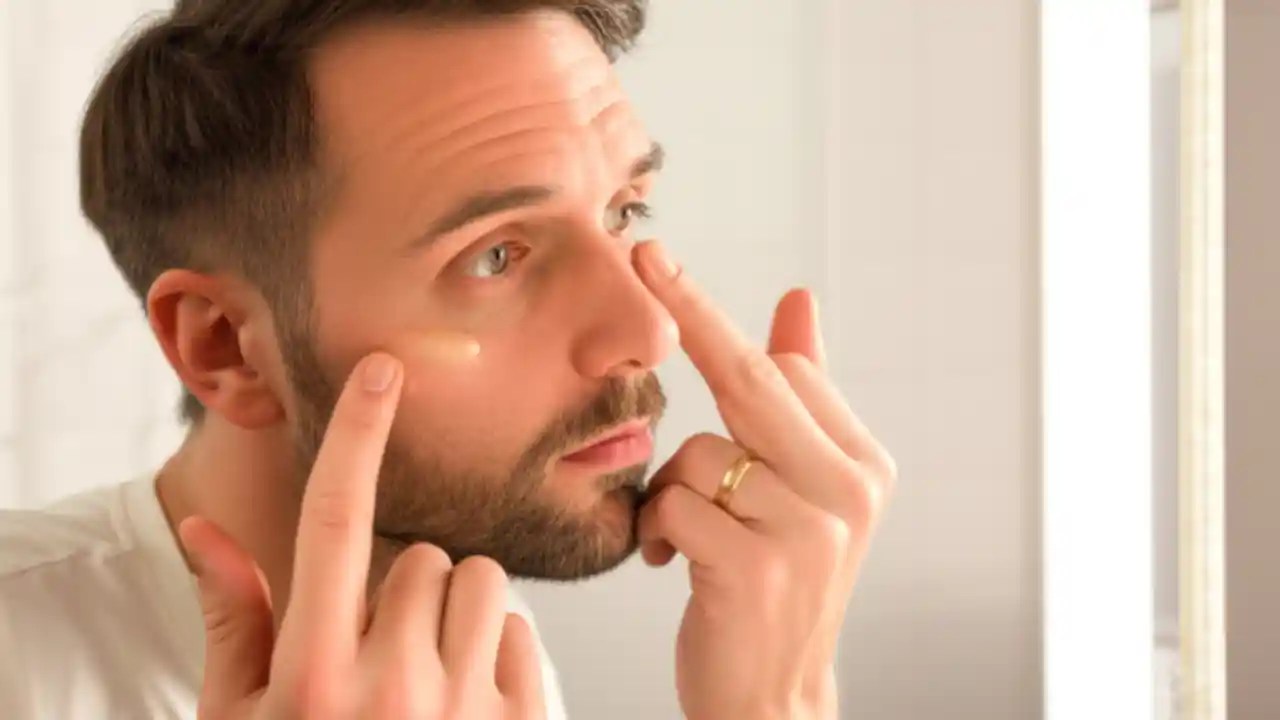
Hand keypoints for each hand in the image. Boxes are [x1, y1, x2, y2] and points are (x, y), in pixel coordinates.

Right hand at [177, 353, 544, 719]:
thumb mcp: (241, 719)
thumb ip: (234, 624)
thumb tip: (205, 530)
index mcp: (313, 677)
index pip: (333, 523)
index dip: (356, 435)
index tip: (380, 370)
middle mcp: (391, 690)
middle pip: (421, 557)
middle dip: (401, 587)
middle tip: (378, 649)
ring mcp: (462, 711)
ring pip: (481, 580)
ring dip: (455, 608)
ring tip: (424, 669)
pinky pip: (523, 631)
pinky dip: (496, 653)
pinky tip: (461, 701)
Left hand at [634, 242, 896, 719]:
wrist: (770, 695)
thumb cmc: (776, 581)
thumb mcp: (801, 489)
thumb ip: (800, 399)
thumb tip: (799, 297)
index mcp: (860, 465)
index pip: (783, 371)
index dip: (712, 319)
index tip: (662, 260)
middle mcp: (847, 492)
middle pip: (753, 381)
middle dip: (689, 311)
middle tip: (644, 253)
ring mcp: (807, 533)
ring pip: (699, 456)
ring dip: (670, 491)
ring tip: (683, 534)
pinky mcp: (756, 571)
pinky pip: (676, 508)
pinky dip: (656, 530)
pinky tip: (672, 563)